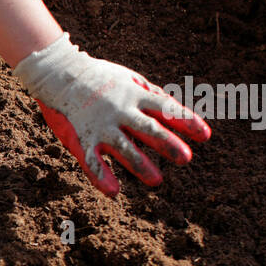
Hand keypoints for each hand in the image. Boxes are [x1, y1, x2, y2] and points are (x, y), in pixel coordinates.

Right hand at [13, 33, 210, 196]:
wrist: (60, 73)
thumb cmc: (99, 77)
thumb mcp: (129, 79)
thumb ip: (150, 95)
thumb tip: (174, 110)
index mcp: (135, 95)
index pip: (166, 109)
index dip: (187, 122)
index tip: (205, 136)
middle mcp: (121, 111)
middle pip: (149, 129)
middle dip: (168, 144)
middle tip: (185, 159)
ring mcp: (102, 126)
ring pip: (124, 149)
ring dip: (141, 165)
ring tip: (156, 180)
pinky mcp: (82, 138)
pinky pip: (92, 160)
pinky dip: (102, 177)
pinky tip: (114, 192)